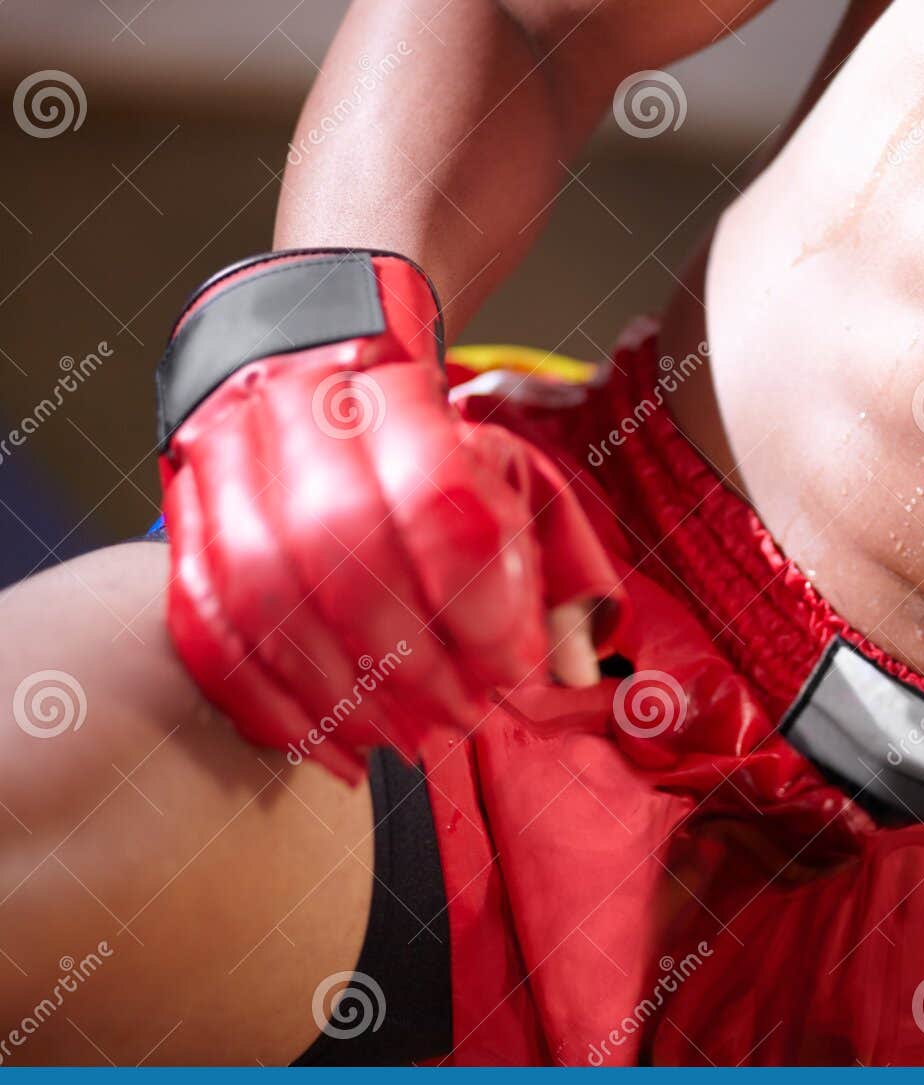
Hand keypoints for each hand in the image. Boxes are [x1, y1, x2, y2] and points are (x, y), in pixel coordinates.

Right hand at [160, 250, 622, 779]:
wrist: (309, 337)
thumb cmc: (426, 428)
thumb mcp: (505, 467)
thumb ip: (550, 562)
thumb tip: (573, 668)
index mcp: (392, 385)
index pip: (434, 498)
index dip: (479, 601)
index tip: (514, 667)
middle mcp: (294, 408)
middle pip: (341, 550)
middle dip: (410, 661)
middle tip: (460, 718)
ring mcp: (223, 456)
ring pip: (262, 591)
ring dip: (340, 694)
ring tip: (403, 740)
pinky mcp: (184, 508)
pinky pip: (205, 620)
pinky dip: (265, 699)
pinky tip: (328, 744)